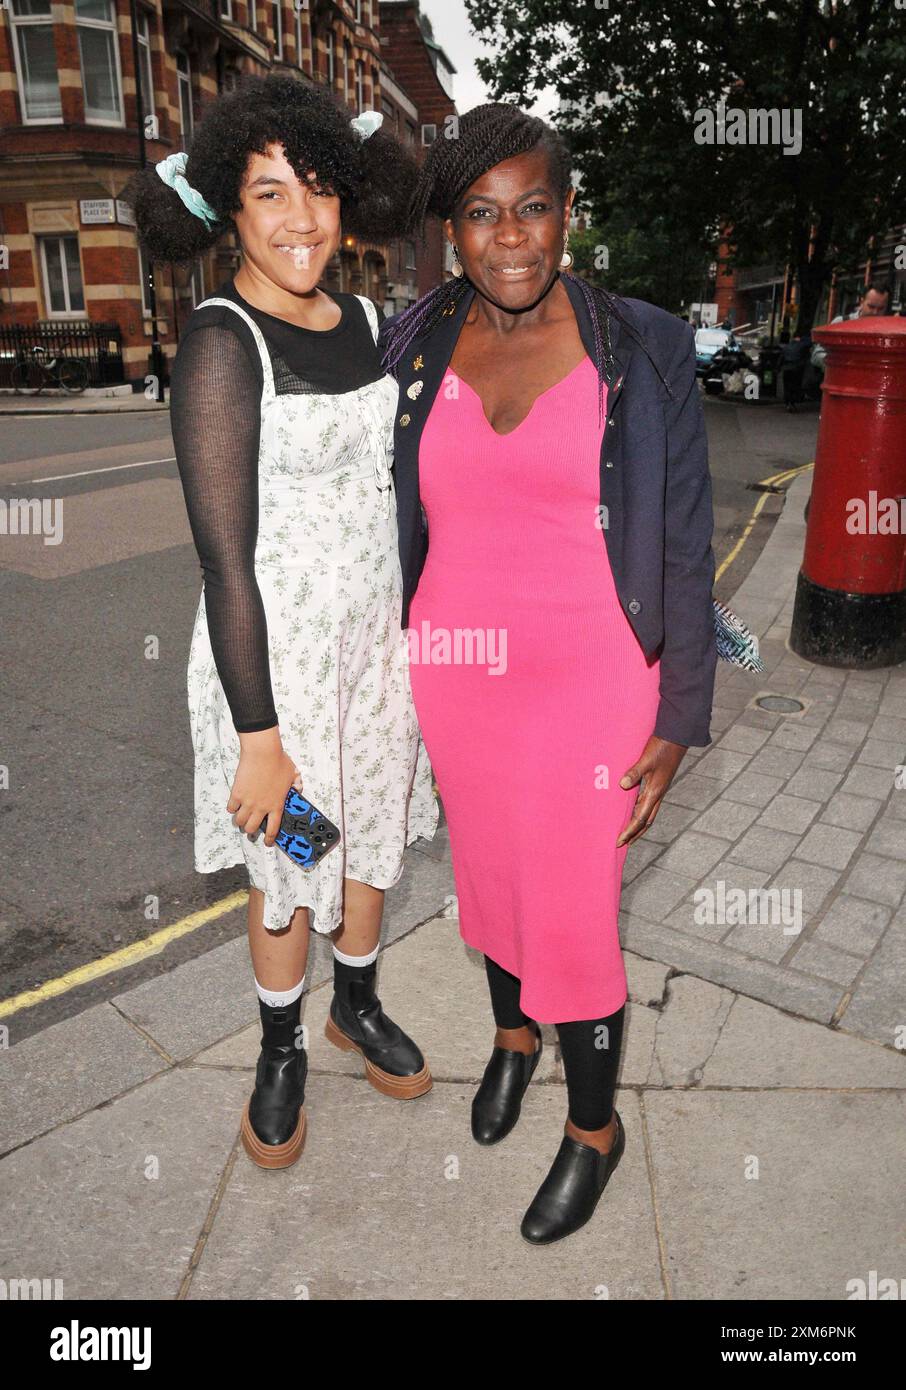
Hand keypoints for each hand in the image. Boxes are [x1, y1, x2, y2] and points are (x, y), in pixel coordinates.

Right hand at [227, 726, 301, 846]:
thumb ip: (296, 785)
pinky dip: (232, 809)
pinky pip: (231, 808)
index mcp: (276, 805)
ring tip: (241, 819)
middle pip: (251, 828)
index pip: (273, 829)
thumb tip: (298, 788)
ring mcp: (248, 802)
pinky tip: (235, 805)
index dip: (269, 839)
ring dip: (240, 822)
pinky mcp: (236, 794)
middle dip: (250, 831)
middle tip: (250, 829)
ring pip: (239, 822)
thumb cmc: (278, 761)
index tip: (267, 842)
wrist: (263, 752)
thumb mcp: (293, 774)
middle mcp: (261, 807)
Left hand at [616, 736, 687, 846]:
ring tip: (627, 832)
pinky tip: (632, 809)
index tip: (619, 841)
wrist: (676, 737)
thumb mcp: (646, 760)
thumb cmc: (661, 747)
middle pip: (646, 821)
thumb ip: (634, 772)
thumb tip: (622, 785)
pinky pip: (648, 803)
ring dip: (638, 825)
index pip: (640, 819)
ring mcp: (659, 789)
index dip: (629, 831)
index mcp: (655, 792)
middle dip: (635, 834)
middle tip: (623, 843)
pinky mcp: (658, 783)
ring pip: (648, 813)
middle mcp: (657, 794)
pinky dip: (639, 811)